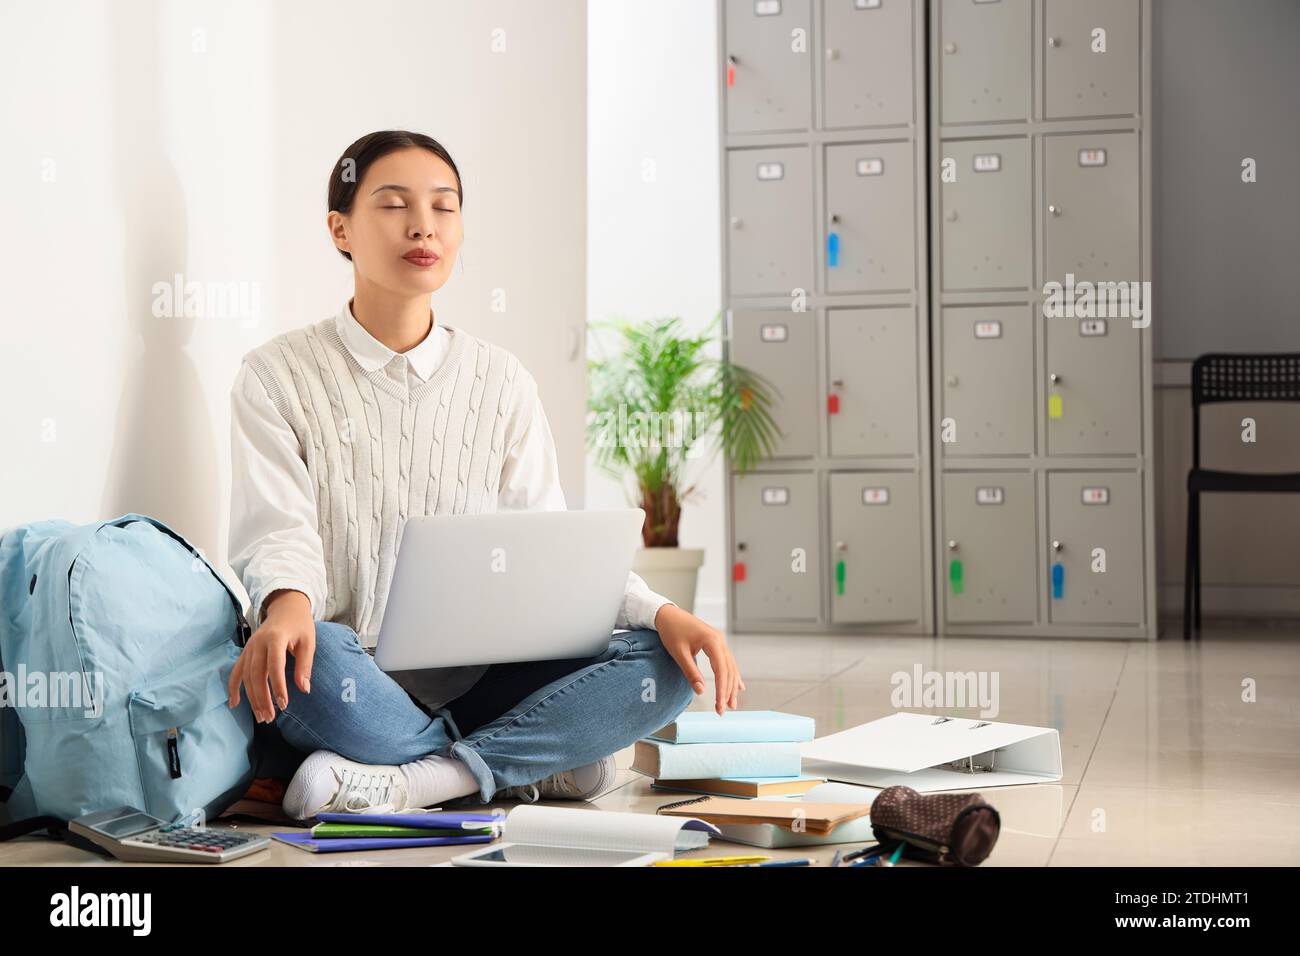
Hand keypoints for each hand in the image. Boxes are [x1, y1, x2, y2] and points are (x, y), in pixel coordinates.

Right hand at [228, 589, 314, 722]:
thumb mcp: (308, 641)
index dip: (278, 686)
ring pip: (245, 676)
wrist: (286, 608)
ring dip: (251, 698)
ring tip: (261, 716)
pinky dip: (233, 687)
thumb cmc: (300, 625)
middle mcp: (258, 642)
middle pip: (256, 674)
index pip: (274, 665)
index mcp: (275, 637)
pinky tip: (235, 704)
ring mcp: (249, 647)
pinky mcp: (246, 652)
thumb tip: (304, 689)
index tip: (284, 704)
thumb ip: (305, 665)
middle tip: (271, 718)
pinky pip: (236, 671)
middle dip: (262, 698)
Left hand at [654, 604, 745, 715]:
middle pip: (729, 670)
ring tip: (731, 704)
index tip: (719, 705)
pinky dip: (732, 675)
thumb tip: (701, 692)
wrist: (668, 614)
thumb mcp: (679, 653)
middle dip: (728, 691)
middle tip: (724, 710)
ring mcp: (719, 641)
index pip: (721, 669)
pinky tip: (738, 687)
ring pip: (730, 667)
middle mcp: (720, 640)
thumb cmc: (672, 631)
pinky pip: (727, 662)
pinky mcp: (716, 643)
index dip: (721, 689)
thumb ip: (691, 672)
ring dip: (731, 686)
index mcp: (712, 640)